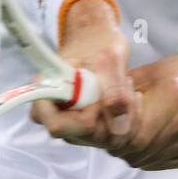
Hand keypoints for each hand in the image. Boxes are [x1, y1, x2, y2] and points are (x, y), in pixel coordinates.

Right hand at [29, 0, 136, 146]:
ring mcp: (74, 126)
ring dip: (125, 113)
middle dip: (111, 113)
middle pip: (86, 136)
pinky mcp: (92, 130)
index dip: (83, 117)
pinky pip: (116, 137)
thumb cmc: (98, 43)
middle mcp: (56, 115)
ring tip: (126, 83)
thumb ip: (114, 91)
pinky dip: (130, 117)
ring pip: (105, 139)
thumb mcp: (110, 58)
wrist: (100, 39)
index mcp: (46, 93)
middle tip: (122, 83)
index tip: (98, 94)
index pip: (57, 126)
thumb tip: (119, 126)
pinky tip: (132, 96)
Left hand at [103, 52, 177, 170]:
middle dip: (118, 142)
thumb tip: (98, 101)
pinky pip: (158, 164)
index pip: (133, 129)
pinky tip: (146, 139)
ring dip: (129, 150)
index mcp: (174, 95)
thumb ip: (127, 87)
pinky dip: (145, 155)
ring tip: (127, 134)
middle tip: (110, 131)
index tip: (107, 121)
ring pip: (144, 160)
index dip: (114, 129)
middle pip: (138, 148)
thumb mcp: (156, 69)